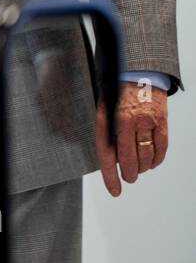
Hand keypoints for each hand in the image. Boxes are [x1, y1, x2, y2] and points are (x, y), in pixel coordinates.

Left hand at [95, 81, 168, 195]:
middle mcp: (125, 121)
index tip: (115, 190)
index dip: (110, 176)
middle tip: (128, 177)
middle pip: (128, 159)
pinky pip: (161, 147)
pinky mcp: (161, 121)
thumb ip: (105, 131)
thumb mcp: (101, 108)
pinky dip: (156, 159)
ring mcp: (145, 121)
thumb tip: (110, 158)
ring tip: (138, 169)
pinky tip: (152, 162)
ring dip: (142, 167)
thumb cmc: (116, 91)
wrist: (137, 71)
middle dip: (128, 173)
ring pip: (146, 156)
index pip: (107, 154)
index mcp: (106, 118)